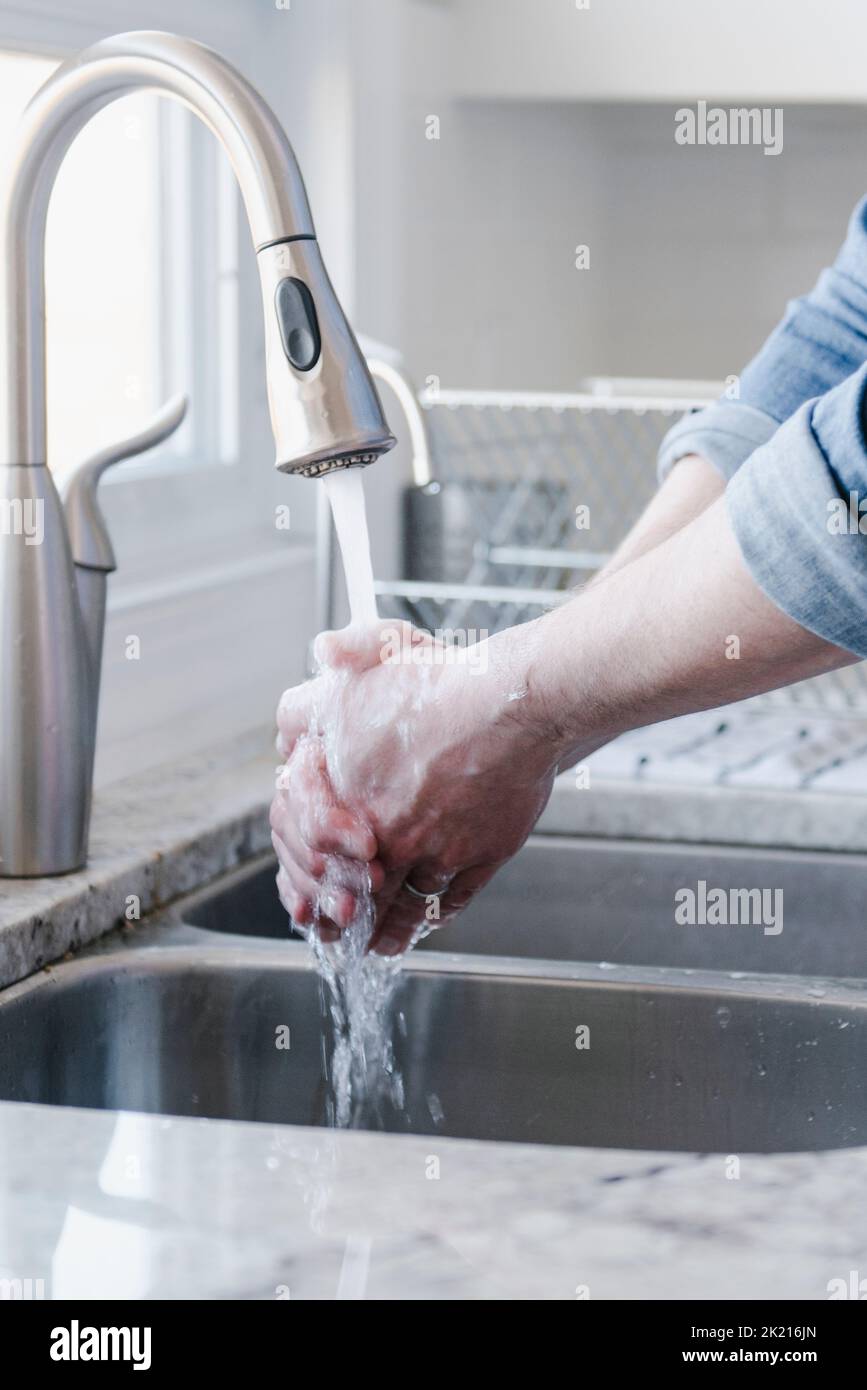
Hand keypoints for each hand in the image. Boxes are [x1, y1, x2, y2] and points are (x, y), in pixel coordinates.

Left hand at [270, 620, 558, 954]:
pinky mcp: (476, 857)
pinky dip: (432, 919)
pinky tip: (428, 922)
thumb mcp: (374, 650)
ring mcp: (428, 847)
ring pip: (395, 905)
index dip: (300, 857)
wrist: (514, 705)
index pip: (301, 833)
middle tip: (334, 928)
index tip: (304, 873)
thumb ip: (340, 655)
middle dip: (336, 912)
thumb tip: (322, 658)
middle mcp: (379, 824)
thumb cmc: (447, 680)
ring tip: (375, 946)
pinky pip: (446, 902)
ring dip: (382, 930)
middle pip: (344, 884)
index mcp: (343, 783)